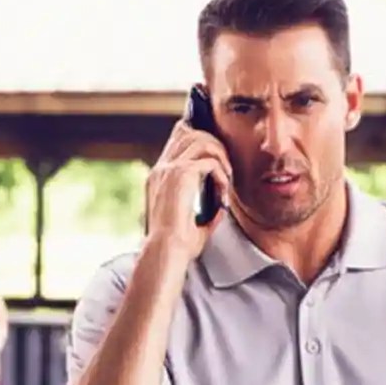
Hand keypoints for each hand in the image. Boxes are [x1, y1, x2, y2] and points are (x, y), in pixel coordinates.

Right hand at [144, 117, 231, 258]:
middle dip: (213, 144)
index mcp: (158, 177)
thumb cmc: (177, 245)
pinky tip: (223, 190)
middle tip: (226, 167)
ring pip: (200, 140)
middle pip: (188, 132)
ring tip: (227, 176)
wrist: (166, 252)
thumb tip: (221, 205)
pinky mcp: (180, 175)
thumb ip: (203, 208)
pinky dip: (222, 174)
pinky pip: (210, 162)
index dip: (200, 140)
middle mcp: (161, 169)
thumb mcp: (190, 221)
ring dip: (219, 155)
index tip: (218, 157)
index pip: (177, 140)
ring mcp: (169, 170)